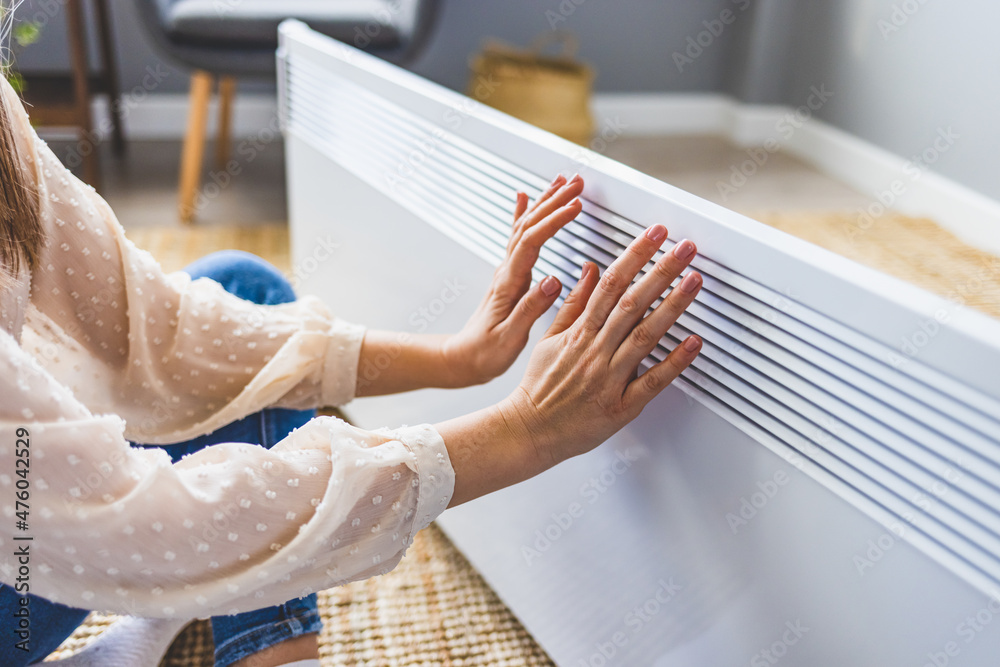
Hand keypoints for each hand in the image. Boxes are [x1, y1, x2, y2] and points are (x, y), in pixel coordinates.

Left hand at [441, 173, 584, 385]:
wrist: (463, 359)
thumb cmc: (485, 353)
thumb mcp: (509, 338)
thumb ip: (530, 310)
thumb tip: (551, 282)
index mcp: (509, 285)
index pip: (532, 242)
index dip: (553, 222)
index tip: (575, 207)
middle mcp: (507, 272)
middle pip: (529, 225)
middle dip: (554, 201)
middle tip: (577, 184)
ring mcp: (507, 271)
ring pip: (525, 226)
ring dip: (544, 202)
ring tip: (563, 182)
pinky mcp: (510, 275)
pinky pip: (518, 237)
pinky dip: (523, 214)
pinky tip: (524, 198)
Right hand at [498, 224, 702, 468]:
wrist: (529, 430)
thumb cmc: (540, 388)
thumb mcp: (549, 339)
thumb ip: (572, 304)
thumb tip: (590, 270)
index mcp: (578, 332)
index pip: (610, 284)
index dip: (634, 255)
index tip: (654, 235)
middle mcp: (595, 351)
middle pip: (631, 302)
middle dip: (661, 271)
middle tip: (684, 248)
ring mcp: (609, 379)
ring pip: (644, 336)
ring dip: (672, 307)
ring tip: (694, 282)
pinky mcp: (621, 406)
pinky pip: (652, 382)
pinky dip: (674, 362)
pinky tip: (694, 343)